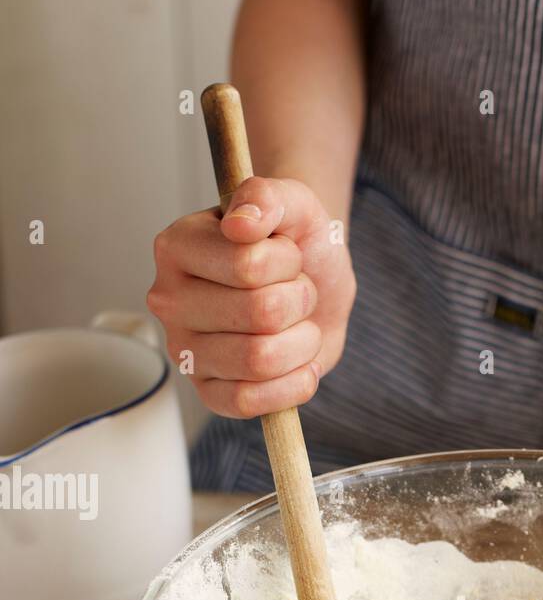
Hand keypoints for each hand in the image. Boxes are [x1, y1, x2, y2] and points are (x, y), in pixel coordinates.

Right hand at [148, 176, 354, 416]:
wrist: (315, 282)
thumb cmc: (295, 243)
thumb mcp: (292, 202)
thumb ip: (267, 197)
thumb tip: (241, 224)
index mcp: (177, 247)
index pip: (249, 266)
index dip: (288, 262)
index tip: (286, 253)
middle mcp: (169, 300)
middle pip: (261, 315)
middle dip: (300, 301)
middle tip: (297, 291)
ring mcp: (184, 351)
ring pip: (261, 360)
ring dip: (303, 342)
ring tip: (298, 325)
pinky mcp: (208, 393)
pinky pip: (250, 402)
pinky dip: (293, 384)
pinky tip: (299, 364)